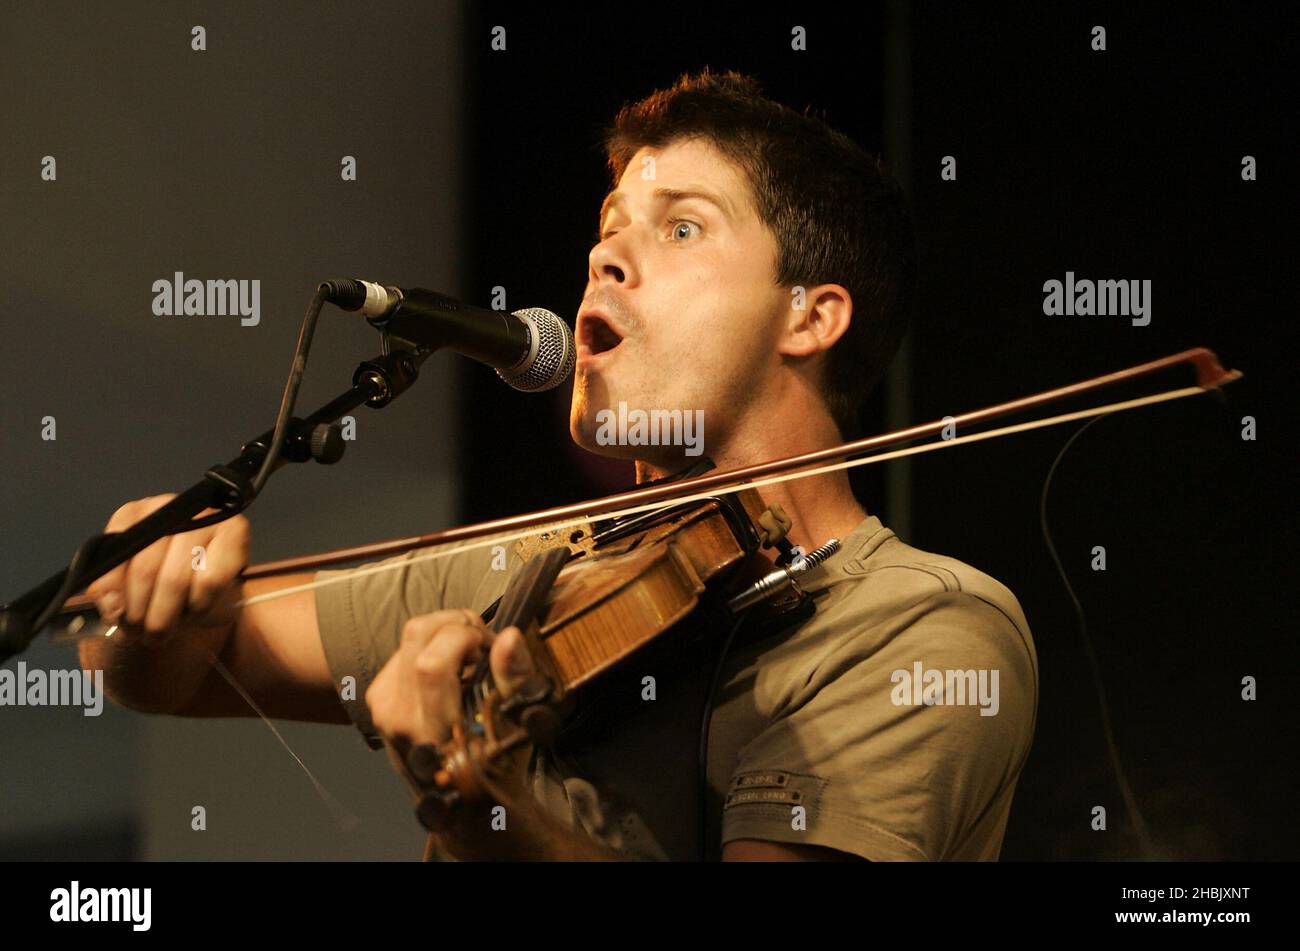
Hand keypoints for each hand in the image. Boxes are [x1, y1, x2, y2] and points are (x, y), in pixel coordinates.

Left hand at [85, 494, 249, 642]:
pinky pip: (209, 582)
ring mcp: (204, 516)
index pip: (116, 546)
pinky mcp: (235, 531)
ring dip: (166, 618)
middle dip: (140, 613)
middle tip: (140, 635)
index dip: (111, 583)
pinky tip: (194, 612)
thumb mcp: (128, 582)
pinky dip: (198, 607)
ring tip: (162, 632)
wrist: (208, 580)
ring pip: (176, 580)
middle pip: (145, 569)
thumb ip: (112, 589)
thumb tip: (112, 606)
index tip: (114, 614)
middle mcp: (169, 506)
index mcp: (135, 513)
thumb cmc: (164, 578)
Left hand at [366, 608, 537, 750]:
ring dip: (446, 631)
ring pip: (410, 636)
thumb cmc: (496, 763)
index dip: (466, 638)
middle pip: (417, 634)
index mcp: (431, 730)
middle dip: (458, 623)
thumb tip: (509, 636)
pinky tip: (453, 666)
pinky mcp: (378, 697)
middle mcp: (398, 717)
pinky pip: (403, 649)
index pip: (432, 663)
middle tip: (484, 643)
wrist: (463, 800)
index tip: (491, 647)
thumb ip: (513, 678)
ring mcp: (383, 706)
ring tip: (471, 654)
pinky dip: (432, 645)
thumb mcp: (516, 725)